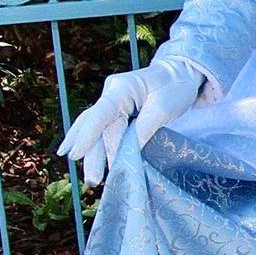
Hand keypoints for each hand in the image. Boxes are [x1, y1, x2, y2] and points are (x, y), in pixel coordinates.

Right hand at [57, 56, 206, 184]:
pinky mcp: (116, 110)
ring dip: (90, 152)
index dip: (87, 136)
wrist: (180, 73)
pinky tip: (75, 153)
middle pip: (97, 127)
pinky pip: (99, 127)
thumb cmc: (175, 87)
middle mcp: (111, 94)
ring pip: (94, 128)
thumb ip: (144, 129)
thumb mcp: (164, 108)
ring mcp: (111, 101)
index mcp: (121, 88)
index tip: (76, 155)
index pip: (100, 114)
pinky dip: (90, 142)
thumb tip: (128, 153)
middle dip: (92, 155)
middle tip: (92, 181)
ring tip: (85, 176)